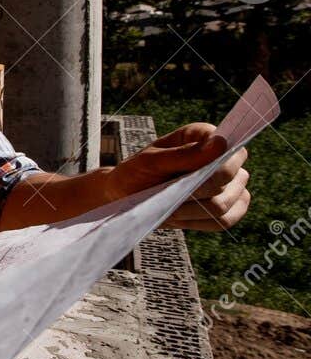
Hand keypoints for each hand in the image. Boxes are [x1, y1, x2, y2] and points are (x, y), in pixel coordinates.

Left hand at [111, 122, 250, 229]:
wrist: (127, 196)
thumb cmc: (137, 172)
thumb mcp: (150, 161)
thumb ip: (183, 154)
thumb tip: (221, 144)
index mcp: (207, 136)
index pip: (231, 150)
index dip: (219, 165)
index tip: (191, 177)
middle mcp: (225, 158)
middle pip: (229, 179)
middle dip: (197, 191)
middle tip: (170, 194)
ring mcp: (231, 184)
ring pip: (224, 204)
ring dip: (192, 210)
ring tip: (167, 206)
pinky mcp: (228, 208)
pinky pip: (224, 221)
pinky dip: (198, 222)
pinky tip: (177, 217)